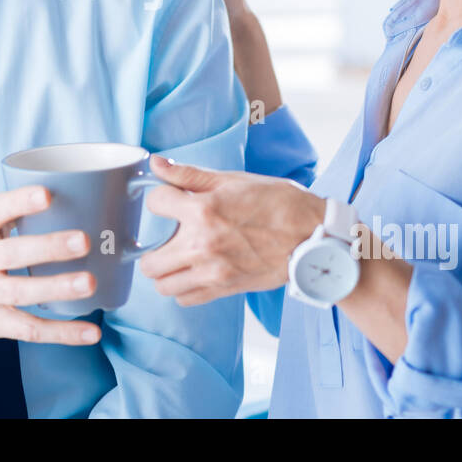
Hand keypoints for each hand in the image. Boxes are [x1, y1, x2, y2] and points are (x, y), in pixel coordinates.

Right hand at [0, 185, 101, 345]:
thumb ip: (3, 217)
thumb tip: (55, 197)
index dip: (19, 202)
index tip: (46, 194)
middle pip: (13, 253)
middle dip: (49, 247)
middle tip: (83, 240)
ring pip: (23, 292)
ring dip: (58, 288)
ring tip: (89, 283)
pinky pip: (28, 329)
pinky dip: (61, 333)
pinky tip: (90, 332)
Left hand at [138, 156, 325, 305]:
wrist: (312, 237)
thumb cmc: (278, 203)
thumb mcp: (233, 180)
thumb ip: (190, 174)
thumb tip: (156, 163)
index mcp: (203, 210)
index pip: (155, 203)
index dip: (160, 199)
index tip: (169, 201)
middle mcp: (202, 245)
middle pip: (149, 260)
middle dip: (151, 245)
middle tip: (166, 235)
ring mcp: (212, 272)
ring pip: (163, 284)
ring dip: (164, 271)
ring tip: (177, 256)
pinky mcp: (224, 289)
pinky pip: (185, 298)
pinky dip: (183, 287)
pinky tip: (193, 271)